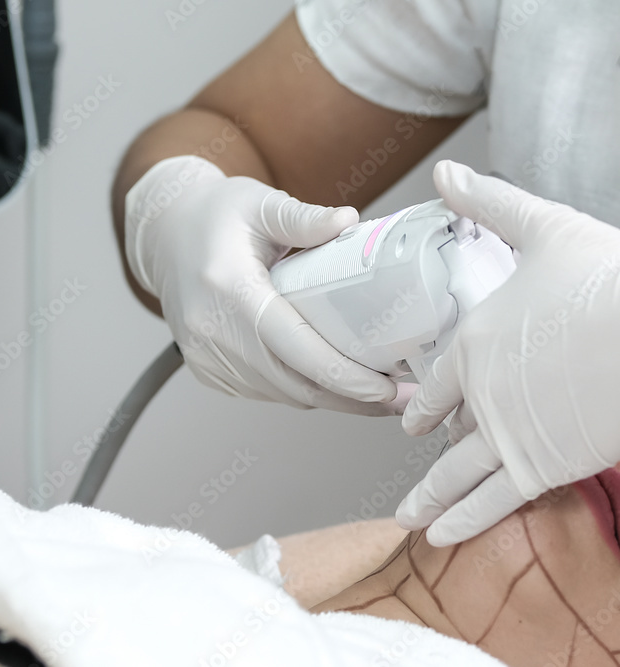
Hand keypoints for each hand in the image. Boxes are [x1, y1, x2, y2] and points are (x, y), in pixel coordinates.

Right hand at [125, 155, 403, 413]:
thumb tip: (349, 222)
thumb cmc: (215, 216)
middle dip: (350, 398)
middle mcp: (209, 330)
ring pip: (280, 394)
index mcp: (226, 288)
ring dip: (328, 399)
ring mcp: (204, 355)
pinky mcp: (205, 369)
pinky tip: (330, 382)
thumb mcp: (259, 203)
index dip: (342, 375)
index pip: (292, 346)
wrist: (165, 235)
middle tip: (400, 398)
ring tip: (374, 393)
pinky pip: (263, 391)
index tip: (384, 389)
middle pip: (291, 384)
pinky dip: (298, 390)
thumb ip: (302, 218)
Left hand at [397, 160, 619, 545]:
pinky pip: (493, 500)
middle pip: (445, 435)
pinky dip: (466, 520)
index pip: (435, 383)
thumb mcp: (544, 230)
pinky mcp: (541, 465)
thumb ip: (489, 207)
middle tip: (409, 486)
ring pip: (458, 476)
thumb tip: (447, 173)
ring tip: (410, 522)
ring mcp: (507, 433)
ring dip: (432, 501)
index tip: (412, 421)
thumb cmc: (607, 279)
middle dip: (429, 459)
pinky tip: (444, 536)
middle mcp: (479, 394)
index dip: (422, 403)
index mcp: (474, 344)